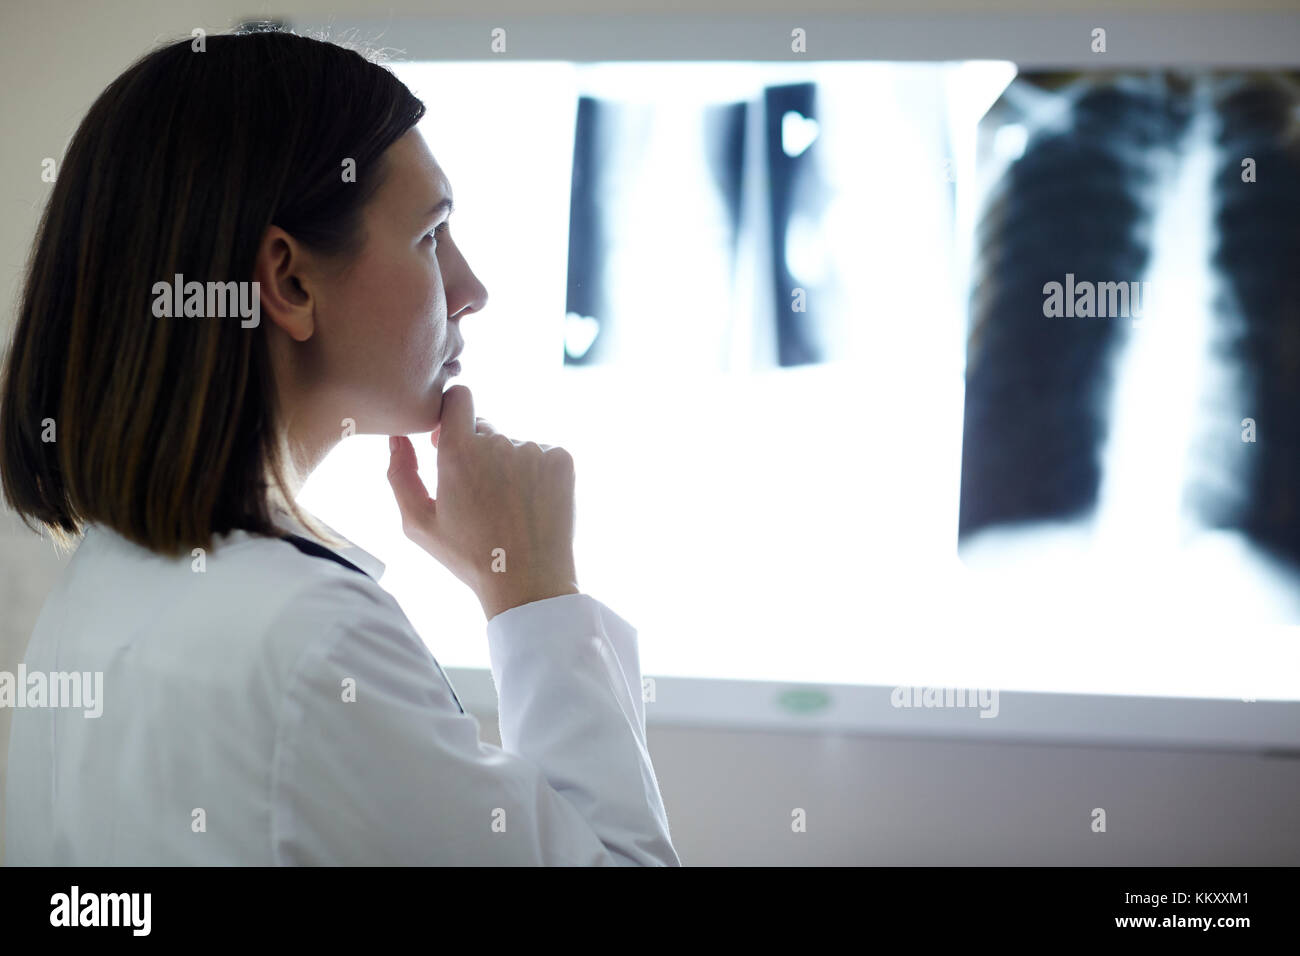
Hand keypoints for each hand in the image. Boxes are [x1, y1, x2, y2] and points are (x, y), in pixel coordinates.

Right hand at [386, 385, 579, 619]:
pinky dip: (539, 474)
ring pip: (515, 446)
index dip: (453, 412)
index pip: (458, 397)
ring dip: (509, 466)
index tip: (450, 433)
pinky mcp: (562, 460)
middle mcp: (497, 442)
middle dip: (479, 451)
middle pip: (486, 428)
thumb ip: (401, 474)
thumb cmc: (469, 556)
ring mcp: (534, 449)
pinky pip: (544, 455)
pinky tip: (532, 506)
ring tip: (508, 509)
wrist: (528, 581)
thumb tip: (397, 437)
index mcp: (458, 452)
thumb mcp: (419, 523)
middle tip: (481, 496)